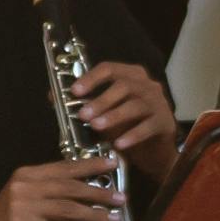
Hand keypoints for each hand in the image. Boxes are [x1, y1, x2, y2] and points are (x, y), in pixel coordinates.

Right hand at [0, 160, 123, 220]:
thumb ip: (54, 196)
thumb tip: (92, 196)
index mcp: (26, 174)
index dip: (90, 165)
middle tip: (121, 198)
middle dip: (98, 192)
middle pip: (69, 187)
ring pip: (67, 209)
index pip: (64, 167)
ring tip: (113, 220)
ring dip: (94, 215)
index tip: (113, 163)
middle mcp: (23, 186)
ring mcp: (22, 207)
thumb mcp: (30, 203)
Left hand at [70, 59, 176, 175]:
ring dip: (113, 115)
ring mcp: (159, 103)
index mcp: (131, 76)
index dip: (91, 78)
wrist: (153, 152)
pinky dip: (132, 135)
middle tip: (83, 115)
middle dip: (101, 100)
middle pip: (124, 85)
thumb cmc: (125, 128)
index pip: (110, 68)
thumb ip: (82, 103)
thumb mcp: (102, 114)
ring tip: (96, 127)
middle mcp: (147, 85)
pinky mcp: (166, 122)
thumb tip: (53, 95)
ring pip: (136, 104)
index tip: (74, 91)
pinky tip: (118, 144)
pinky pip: (149, 126)